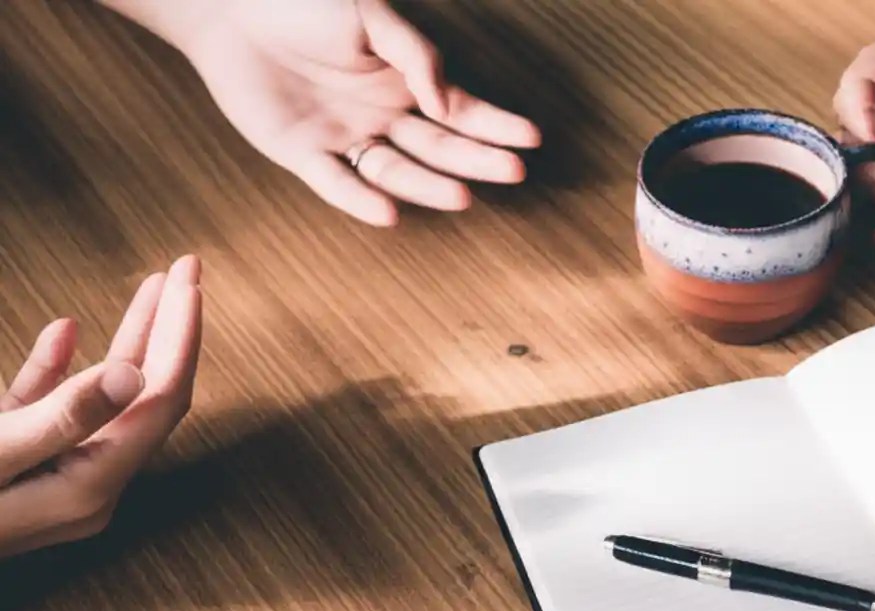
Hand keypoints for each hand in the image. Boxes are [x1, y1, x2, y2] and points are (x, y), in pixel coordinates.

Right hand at [0, 256, 201, 557]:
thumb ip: (60, 417)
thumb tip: (132, 374)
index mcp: (91, 488)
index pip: (161, 399)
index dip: (181, 333)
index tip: (190, 278)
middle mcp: (85, 487)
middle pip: (146, 395)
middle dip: (170, 327)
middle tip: (187, 266)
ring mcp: (51, 478)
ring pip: (105, 397)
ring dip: (130, 338)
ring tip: (152, 284)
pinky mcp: (11, 467)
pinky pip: (49, 412)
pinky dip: (59, 369)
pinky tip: (65, 329)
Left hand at [180, 0, 540, 225]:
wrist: (229, 8)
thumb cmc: (303, 3)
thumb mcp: (370, 15)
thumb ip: (415, 54)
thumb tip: (444, 101)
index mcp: (404, 82)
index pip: (461, 111)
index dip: (496, 126)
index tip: (531, 140)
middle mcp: (382, 116)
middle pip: (438, 147)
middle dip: (477, 160)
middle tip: (513, 172)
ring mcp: (345, 138)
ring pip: (396, 172)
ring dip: (429, 187)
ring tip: (463, 197)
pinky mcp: (302, 153)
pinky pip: (336, 183)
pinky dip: (360, 201)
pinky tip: (388, 212)